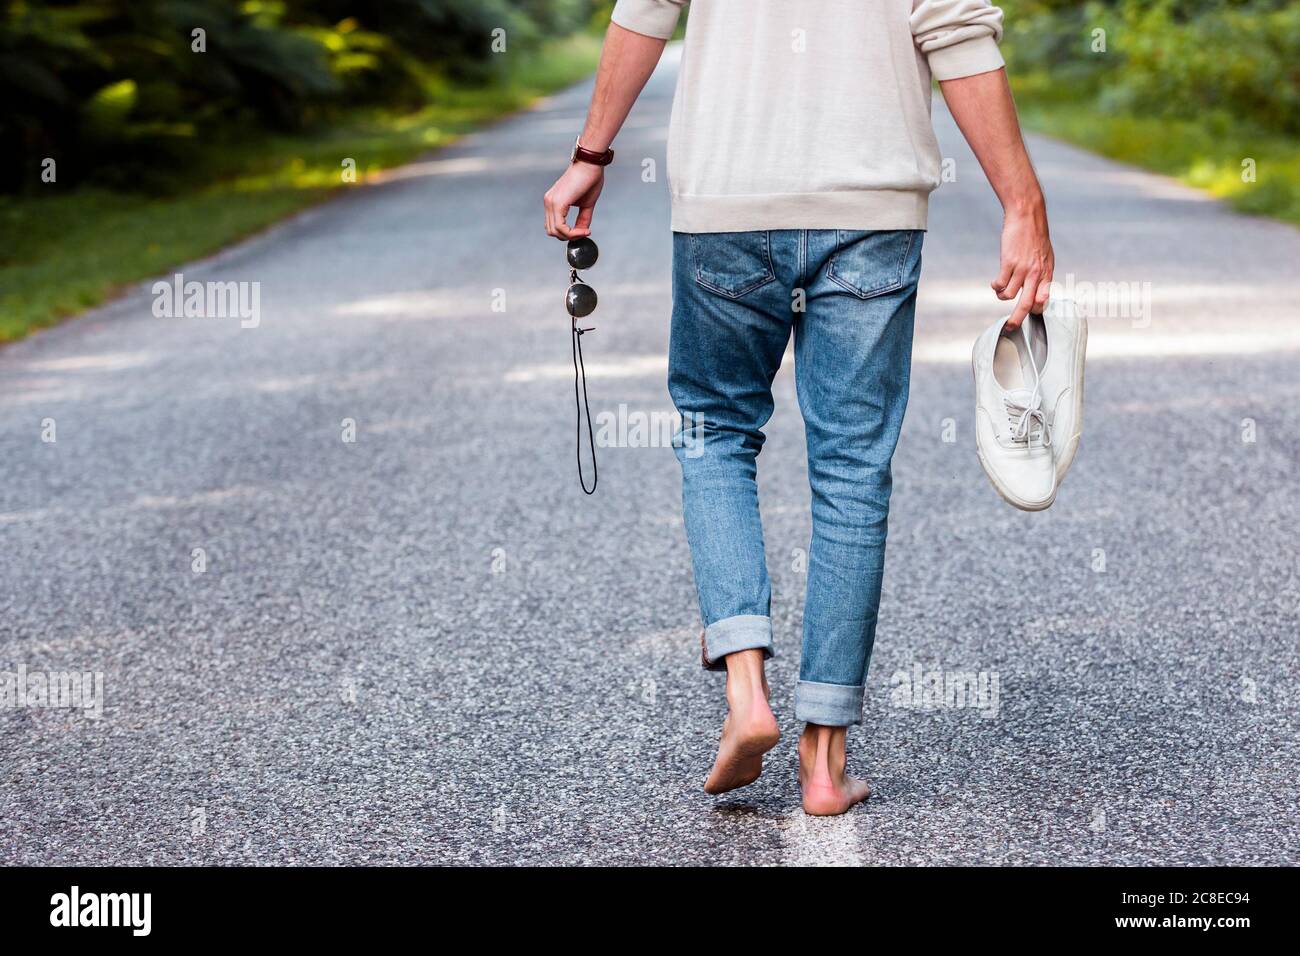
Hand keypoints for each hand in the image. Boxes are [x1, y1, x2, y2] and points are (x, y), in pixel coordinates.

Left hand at [544, 162, 604, 239]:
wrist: (590, 164)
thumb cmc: (589, 179)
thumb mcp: (586, 204)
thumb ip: (582, 219)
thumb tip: (582, 232)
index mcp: (552, 201)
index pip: (553, 225)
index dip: (568, 233)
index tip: (584, 231)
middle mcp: (548, 202)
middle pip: (551, 231)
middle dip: (568, 237)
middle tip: (583, 233)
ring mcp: (551, 202)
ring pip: (554, 231)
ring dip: (571, 236)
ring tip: (584, 231)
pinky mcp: (557, 203)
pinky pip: (560, 227)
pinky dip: (572, 233)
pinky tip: (583, 230)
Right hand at [992, 201, 1053, 329]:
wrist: (1027, 216)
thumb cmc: (1035, 236)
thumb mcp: (1046, 256)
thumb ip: (1042, 275)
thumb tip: (1039, 294)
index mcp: (1047, 272)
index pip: (1044, 299)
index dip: (1036, 309)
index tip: (1029, 313)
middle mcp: (1036, 273)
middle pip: (1027, 304)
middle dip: (1017, 319)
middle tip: (1010, 328)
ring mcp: (1022, 269)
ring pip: (1008, 295)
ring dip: (1001, 295)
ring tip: (1000, 288)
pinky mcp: (1009, 263)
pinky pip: (999, 284)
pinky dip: (995, 286)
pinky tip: (995, 281)